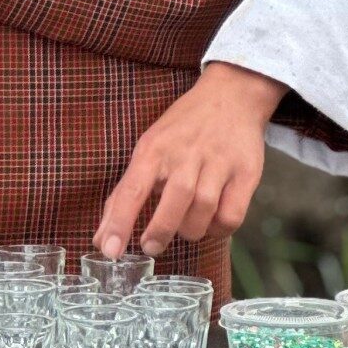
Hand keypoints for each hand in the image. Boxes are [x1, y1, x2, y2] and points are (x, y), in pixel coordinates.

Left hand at [94, 62, 282, 258]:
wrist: (230, 96)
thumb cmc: (182, 130)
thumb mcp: (149, 148)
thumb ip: (127, 192)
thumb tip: (102, 238)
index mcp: (154, 147)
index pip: (132, 189)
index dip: (118, 222)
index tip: (108, 251)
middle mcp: (186, 153)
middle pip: (172, 203)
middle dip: (159, 231)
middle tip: (150, 246)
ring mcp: (218, 163)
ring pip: (203, 213)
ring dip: (190, 231)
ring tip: (183, 227)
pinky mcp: (246, 173)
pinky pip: (231, 216)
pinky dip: (218, 229)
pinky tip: (210, 223)